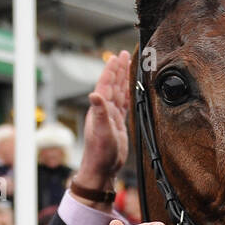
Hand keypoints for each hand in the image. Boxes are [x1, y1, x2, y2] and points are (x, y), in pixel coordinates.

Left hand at [71, 50, 130, 192]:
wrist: (102, 169)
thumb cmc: (100, 153)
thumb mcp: (101, 131)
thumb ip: (99, 112)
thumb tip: (94, 94)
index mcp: (99, 109)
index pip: (106, 84)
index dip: (112, 70)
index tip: (116, 57)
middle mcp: (104, 110)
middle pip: (113, 85)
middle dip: (118, 70)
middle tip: (124, 55)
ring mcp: (111, 117)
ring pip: (119, 93)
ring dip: (123, 80)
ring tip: (128, 67)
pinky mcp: (118, 124)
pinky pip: (124, 105)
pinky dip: (128, 95)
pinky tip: (131, 91)